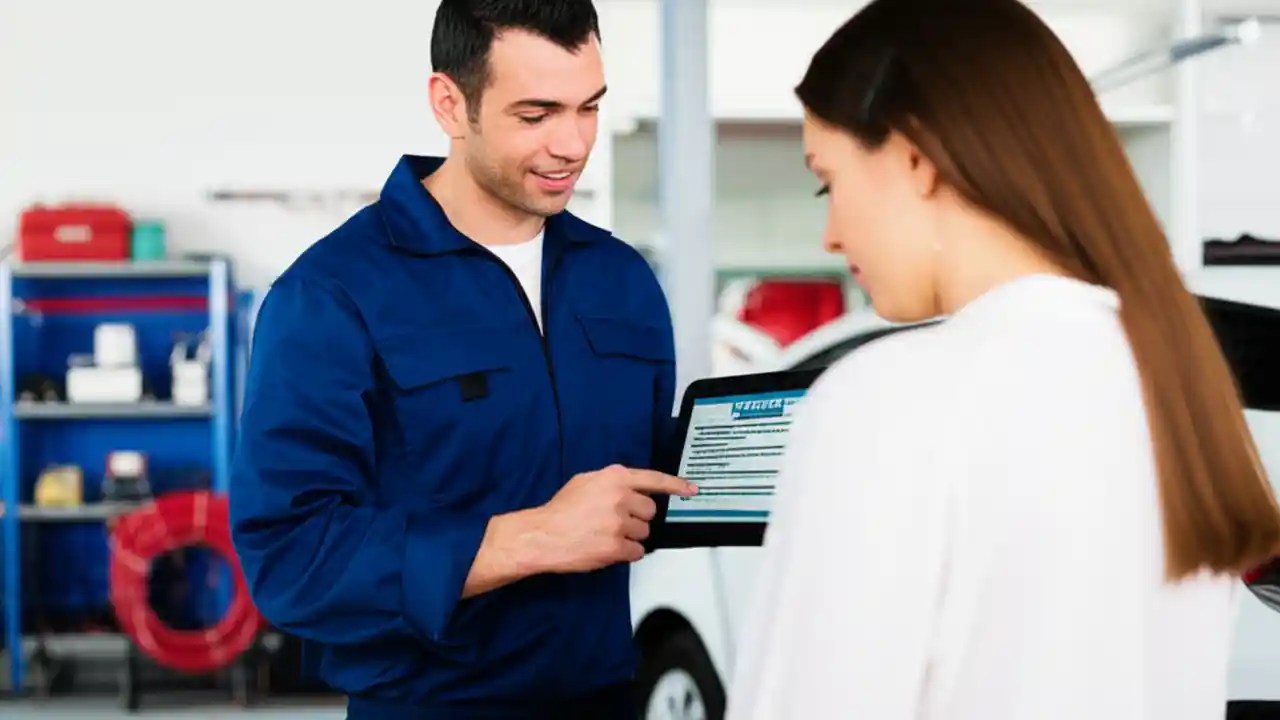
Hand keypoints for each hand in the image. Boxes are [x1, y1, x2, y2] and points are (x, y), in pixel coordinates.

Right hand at [530, 465, 696, 572]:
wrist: (543, 535)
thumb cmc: (561, 510)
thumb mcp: (586, 481)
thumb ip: (613, 482)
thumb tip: (633, 488)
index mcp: (614, 477)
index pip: (654, 479)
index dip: (676, 485)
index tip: (691, 490)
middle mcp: (620, 497)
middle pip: (650, 511)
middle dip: (638, 518)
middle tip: (616, 521)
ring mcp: (619, 522)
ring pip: (644, 533)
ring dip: (630, 537)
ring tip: (605, 535)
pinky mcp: (616, 546)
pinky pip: (637, 552)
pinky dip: (626, 553)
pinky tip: (607, 548)